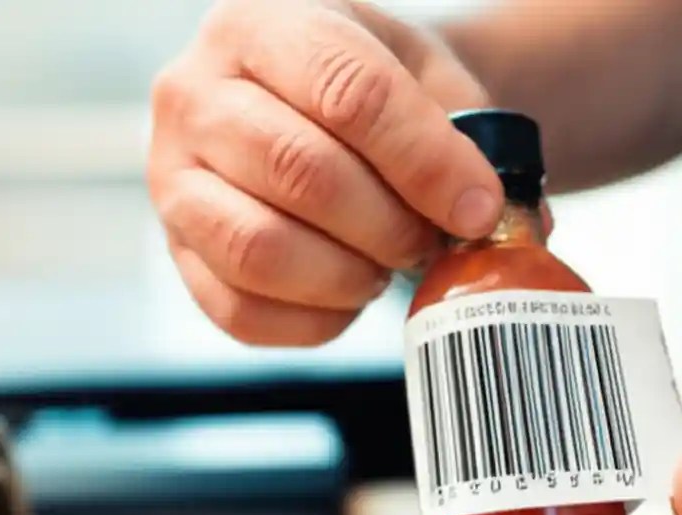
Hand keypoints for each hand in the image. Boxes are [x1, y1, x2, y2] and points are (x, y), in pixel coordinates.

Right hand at [147, 0, 503, 345]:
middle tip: (430, 241)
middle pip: (301, 171)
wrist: (317, 108)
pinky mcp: (175, 249)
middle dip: (389, 224)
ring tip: (385, 266)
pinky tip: (349, 296)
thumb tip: (510, 227)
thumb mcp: (425, 80)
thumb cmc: (375, 92)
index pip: (347, 92)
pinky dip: (314, 320)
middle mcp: (195, 93)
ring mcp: (171, 176)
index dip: (424, 160)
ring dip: (347, 275)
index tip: (479, 207)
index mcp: (262, 25)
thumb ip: (470, 141)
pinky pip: (240, 310)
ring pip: (260, 248)